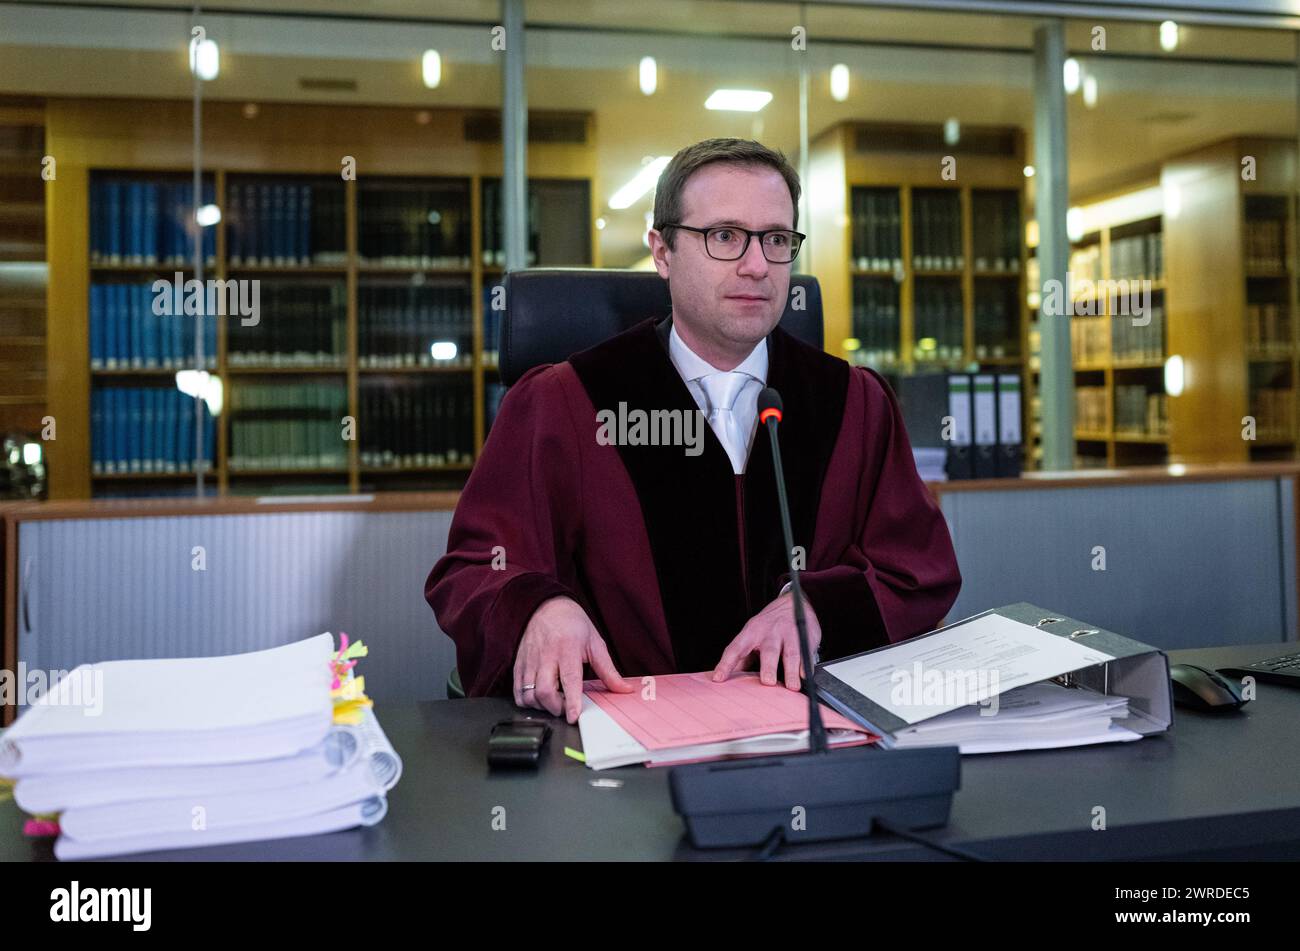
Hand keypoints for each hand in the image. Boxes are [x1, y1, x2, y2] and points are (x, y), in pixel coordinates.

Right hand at [513, 596, 634, 722]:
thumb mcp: (595, 643)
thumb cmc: (573, 624)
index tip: (574, 716)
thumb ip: (609, 670)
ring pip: (529, 694)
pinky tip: (539, 699)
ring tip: (555, 702)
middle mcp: (546, 655)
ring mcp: (529, 660)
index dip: (572, 701)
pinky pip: (517, 691)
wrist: (547, 606)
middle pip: (545, 692)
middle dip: (556, 708)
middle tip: (567, 708)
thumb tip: (624, 689)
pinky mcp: (519, 664)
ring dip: (542, 706)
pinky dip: (527, 701)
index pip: (569, 679)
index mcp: (567, 648)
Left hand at [711, 590, 820, 689]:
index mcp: (750, 633)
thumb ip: (740, 658)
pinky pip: (807, 652)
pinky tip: (805, 676)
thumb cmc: (767, 626)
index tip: (718, 678)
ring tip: (792, 687)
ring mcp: (789, 634)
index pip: (735, 649)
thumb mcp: (750, 636)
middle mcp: (770, 633)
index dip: (726, 664)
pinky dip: (806, 666)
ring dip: (791, 671)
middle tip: (767, 682)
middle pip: (768, 651)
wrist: (792, 603)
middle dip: (768, 667)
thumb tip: (724, 678)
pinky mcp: (805, 637)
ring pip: (791, 653)